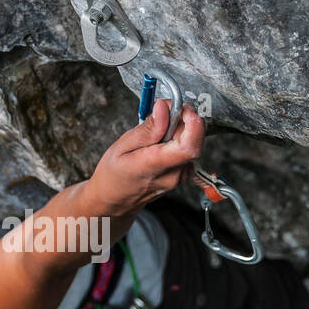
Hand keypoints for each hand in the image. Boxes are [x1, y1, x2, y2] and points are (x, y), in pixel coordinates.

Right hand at [89, 98, 205, 215]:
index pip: (189, 147)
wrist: (116, 199)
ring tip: (156, 134)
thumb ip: (147, 129)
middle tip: (162, 114)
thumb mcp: (122, 146)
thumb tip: (164, 109)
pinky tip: (161, 144)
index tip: (182, 108)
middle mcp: (173, 174)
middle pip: (193, 140)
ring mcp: (180, 176)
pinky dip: (177, 140)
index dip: (192, 123)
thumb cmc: (114, 174)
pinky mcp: (184, 174)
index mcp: (155, 166)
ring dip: (178, 130)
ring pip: (192, 142)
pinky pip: (188, 149)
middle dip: (182, 120)